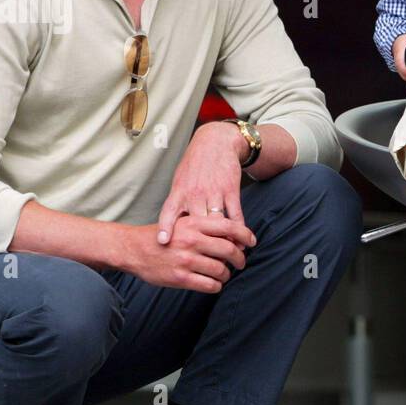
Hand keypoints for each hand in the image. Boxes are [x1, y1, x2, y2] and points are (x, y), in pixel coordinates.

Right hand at [120, 219, 252, 293]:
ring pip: (221, 270)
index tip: (252, 242)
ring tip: (224, 274)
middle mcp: (191, 241)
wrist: (134, 249)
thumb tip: (235, 237)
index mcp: (194, 224)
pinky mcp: (180, 278)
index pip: (229, 227)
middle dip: (240, 259)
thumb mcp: (183, 223)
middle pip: (229, 250)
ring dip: (227, 274)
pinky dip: (216, 286)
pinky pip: (209, 285)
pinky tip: (214, 284)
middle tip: (240, 263)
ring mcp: (186, 260)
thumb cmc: (163, 236)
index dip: (246, 234)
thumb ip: (206, 228)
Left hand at [157, 122, 256, 247]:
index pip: (169, 212)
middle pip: (196, 224)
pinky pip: (235, 214)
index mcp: (180, 191)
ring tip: (227, 258)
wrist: (216, 143)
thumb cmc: (195, 165)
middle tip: (203, 261)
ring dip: (223, 241)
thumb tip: (170, 229)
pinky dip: (239, 230)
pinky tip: (242, 242)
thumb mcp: (180, 181)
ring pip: (217, 222)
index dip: (165, 227)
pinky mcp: (231, 190)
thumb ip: (177, 204)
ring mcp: (214, 192)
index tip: (162, 242)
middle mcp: (195, 193)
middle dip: (200, 243)